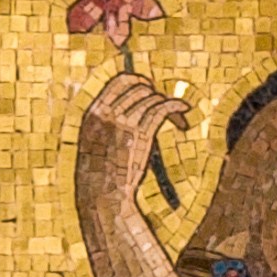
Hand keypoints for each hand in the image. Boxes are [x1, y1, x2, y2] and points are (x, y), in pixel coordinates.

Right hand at [74, 69, 189, 205]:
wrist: (103, 195)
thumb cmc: (101, 173)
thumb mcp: (95, 141)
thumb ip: (108, 121)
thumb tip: (133, 103)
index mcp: (93, 113)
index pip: (119, 81)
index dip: (138, 81)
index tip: (149, 88)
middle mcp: (107, 114)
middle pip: (139, 88)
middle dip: (155, 93)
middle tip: (164, 105)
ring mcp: (123, 123)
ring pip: (152, 99)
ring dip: (167, 105)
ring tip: (177, 117)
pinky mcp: (140, 134)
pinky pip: (162, 110)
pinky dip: (175, 106)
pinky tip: (183, 109)